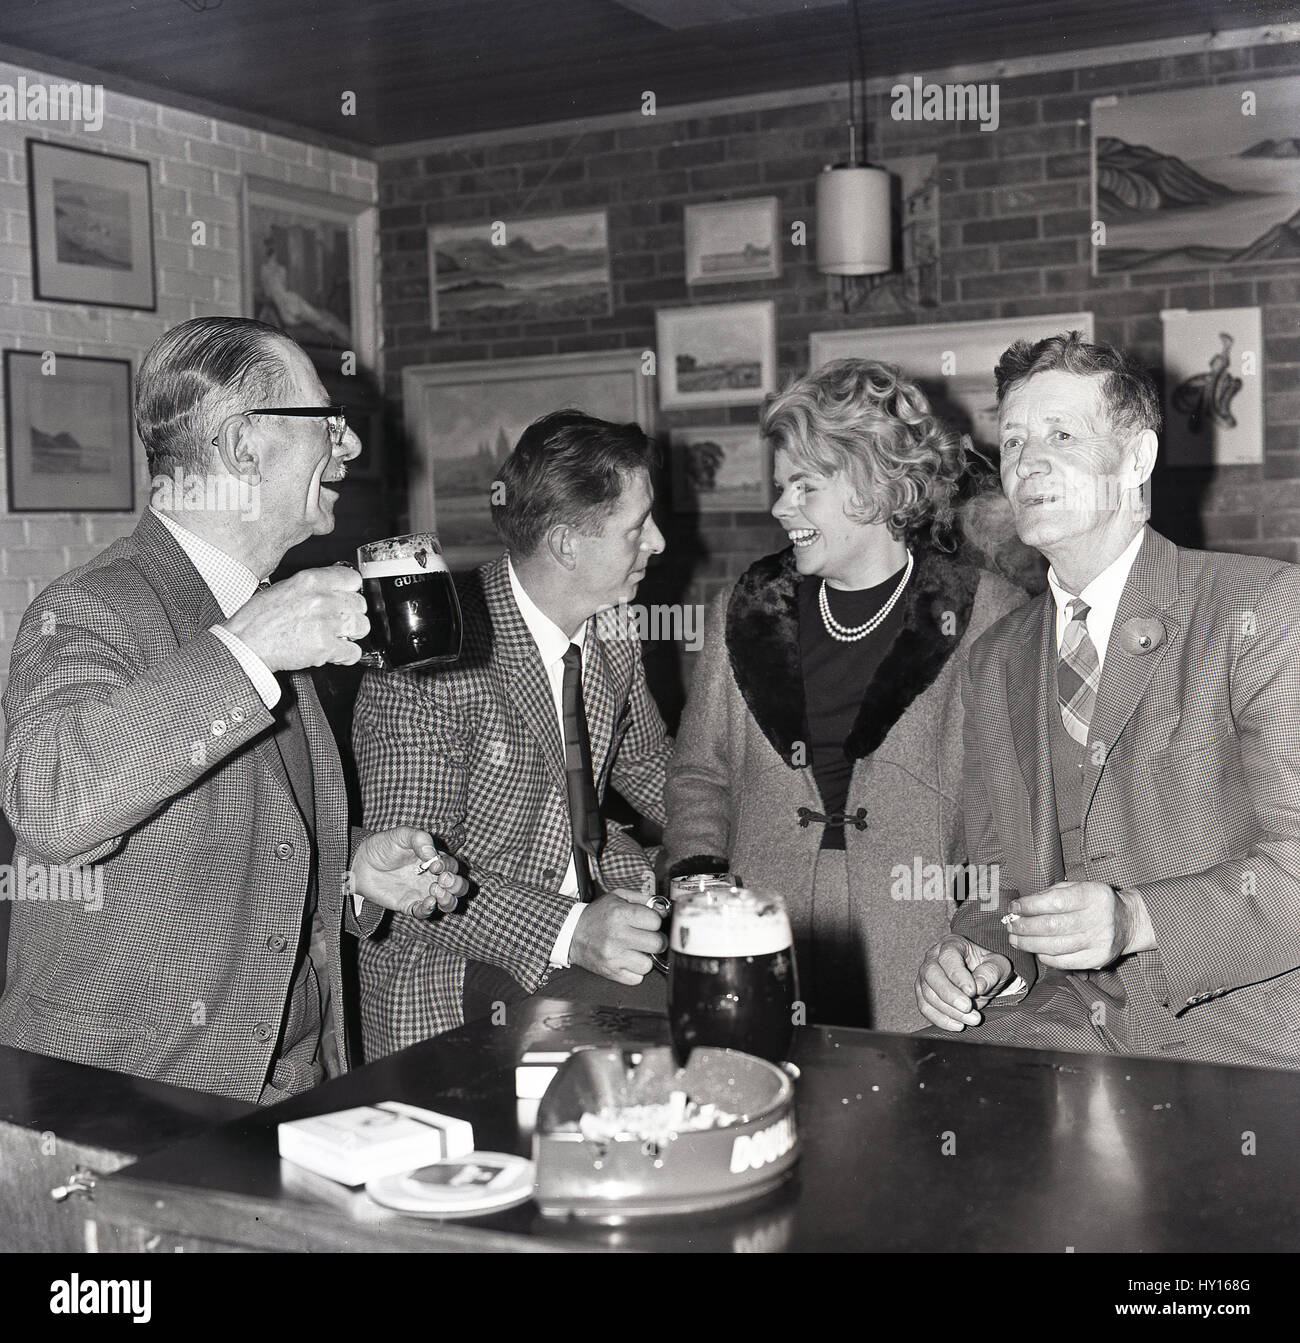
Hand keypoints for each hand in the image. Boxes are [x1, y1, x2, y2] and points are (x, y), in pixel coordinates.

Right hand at [220, 566, 368, 670]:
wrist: (245, 643)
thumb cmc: (259, 618)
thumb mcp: (285, 588)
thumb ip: (314, 587)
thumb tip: (335, 591)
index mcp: (311, 580)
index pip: (353, 579)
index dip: (351, 592)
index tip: (347, 599)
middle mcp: (321, 599)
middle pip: (360, 604)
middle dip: (351, 615)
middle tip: (338, 623)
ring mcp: (325, 623)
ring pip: (362, 627)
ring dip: (352, 635)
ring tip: (337, 638)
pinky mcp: (325, 647)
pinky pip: (354, 652)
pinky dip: (347, 656)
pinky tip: (335, 654)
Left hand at [348, 827, 466, 917]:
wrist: (360, 862)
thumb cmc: (384, 845)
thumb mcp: (402, 835)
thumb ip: (420, 840)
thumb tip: (434, 857)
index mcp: (434, 860)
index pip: (453, 866)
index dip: (449, 867)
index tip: (435, 866)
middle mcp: (432, 878)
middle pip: (459, 887)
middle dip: (457, 886)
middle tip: (442, 881)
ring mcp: (422, 893)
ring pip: (448, 903)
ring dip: (448, 900)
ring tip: (434, 892)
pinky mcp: (409, 905)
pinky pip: (425, 913)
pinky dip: (429, 910)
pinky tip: (426, 902)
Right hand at [569, 891, 666, 984]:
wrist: (572, 934)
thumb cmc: (597, 916)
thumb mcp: (617, 897)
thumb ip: (643, 899)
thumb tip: (663, 910)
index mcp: (620, 914)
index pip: (656, 921)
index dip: (655, 921)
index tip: (649, 923)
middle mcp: (617, 936)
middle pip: (657, 944)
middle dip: (656, 940)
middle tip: (648, 938)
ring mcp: (614, 956)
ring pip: (648, 964)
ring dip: (645, 958)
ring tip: (636, 950)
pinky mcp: (611, 972)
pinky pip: (637, 978)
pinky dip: (635, 971)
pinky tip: (627, 960)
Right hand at [915, 934, 1013, 1031]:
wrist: (981, 980)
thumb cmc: (989, 969)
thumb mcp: (999, 966)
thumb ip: (991, 973)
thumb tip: (978, 986)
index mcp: (952, 944)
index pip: (948, 957)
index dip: (958, 975)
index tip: (972, 992)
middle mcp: (933, 957)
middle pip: (932, 974)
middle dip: (949, 994)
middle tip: (968, 1008)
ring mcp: (925, 975)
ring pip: (928, 993)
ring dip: (949, 1010)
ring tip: (973, 1019)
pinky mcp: (923, 993)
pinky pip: (925, 1007)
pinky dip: (940, 1019)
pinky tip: (958, 1025)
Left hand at [1006, 881, 1130, 969]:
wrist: (1128, 922)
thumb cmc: (1094, 902)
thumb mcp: (1078, 887)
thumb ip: (1051, 893)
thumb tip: (1021, 907)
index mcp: (1092, 895)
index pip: (1056, 902)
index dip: (1030, 906)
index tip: (1014, 908)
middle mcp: (1098, 919)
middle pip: (1053, 926)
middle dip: (1025, 927)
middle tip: (1010, 926)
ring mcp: (1099, 942)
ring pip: (1056, 946)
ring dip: (1029, 944)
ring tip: (1015, 939)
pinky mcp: (1098, 959)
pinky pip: (1065, 961)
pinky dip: (1045, 957)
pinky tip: (1035, 950)